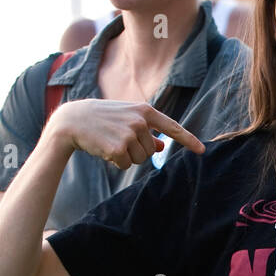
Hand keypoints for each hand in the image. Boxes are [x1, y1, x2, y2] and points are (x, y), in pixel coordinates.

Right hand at [48, 99, 204, 168]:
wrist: (74, 120)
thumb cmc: (103, 120)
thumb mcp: (126, 120)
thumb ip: (146, 132)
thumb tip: (162, 146)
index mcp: (145, 111)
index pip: (172, 127)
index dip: (188, 140)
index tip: (202, 151)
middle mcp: (140, 121)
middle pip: (150, 151)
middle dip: (136, 151)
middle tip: (117, 138)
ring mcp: (130, 134)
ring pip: (139, 159)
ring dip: (126, 157)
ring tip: (111, 142)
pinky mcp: (118, 147)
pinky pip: (125, 165)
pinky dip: (115, 162)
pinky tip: (105, 149)